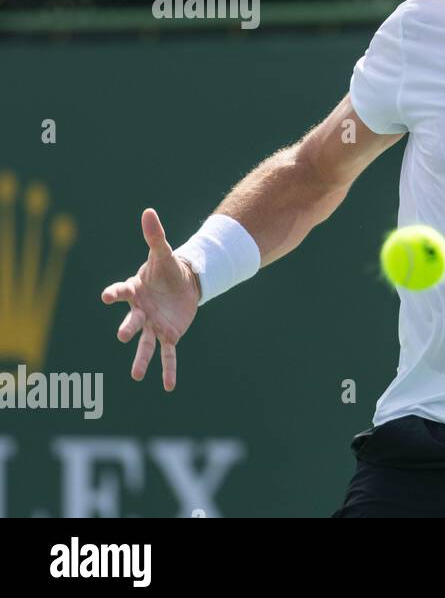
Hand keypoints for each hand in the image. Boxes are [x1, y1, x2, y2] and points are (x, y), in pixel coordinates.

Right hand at [100, 208, 199, 390]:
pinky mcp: (169, 334)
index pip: (122, 291)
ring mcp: (154, 325)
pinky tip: (167, 386)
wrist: (184, 283)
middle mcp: (141, 311)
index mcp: (135, 290)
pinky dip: (168, 370)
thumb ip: (155, 235)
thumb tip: (148, 211)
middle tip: (121, 336)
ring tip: (136, 375)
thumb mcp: (163, 252)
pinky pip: (168, 354)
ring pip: (146, 344)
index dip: (115, 293)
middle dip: (127, 328)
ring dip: (141, 359)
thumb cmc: (167, 268)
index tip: (107, 295)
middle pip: (132, 321)